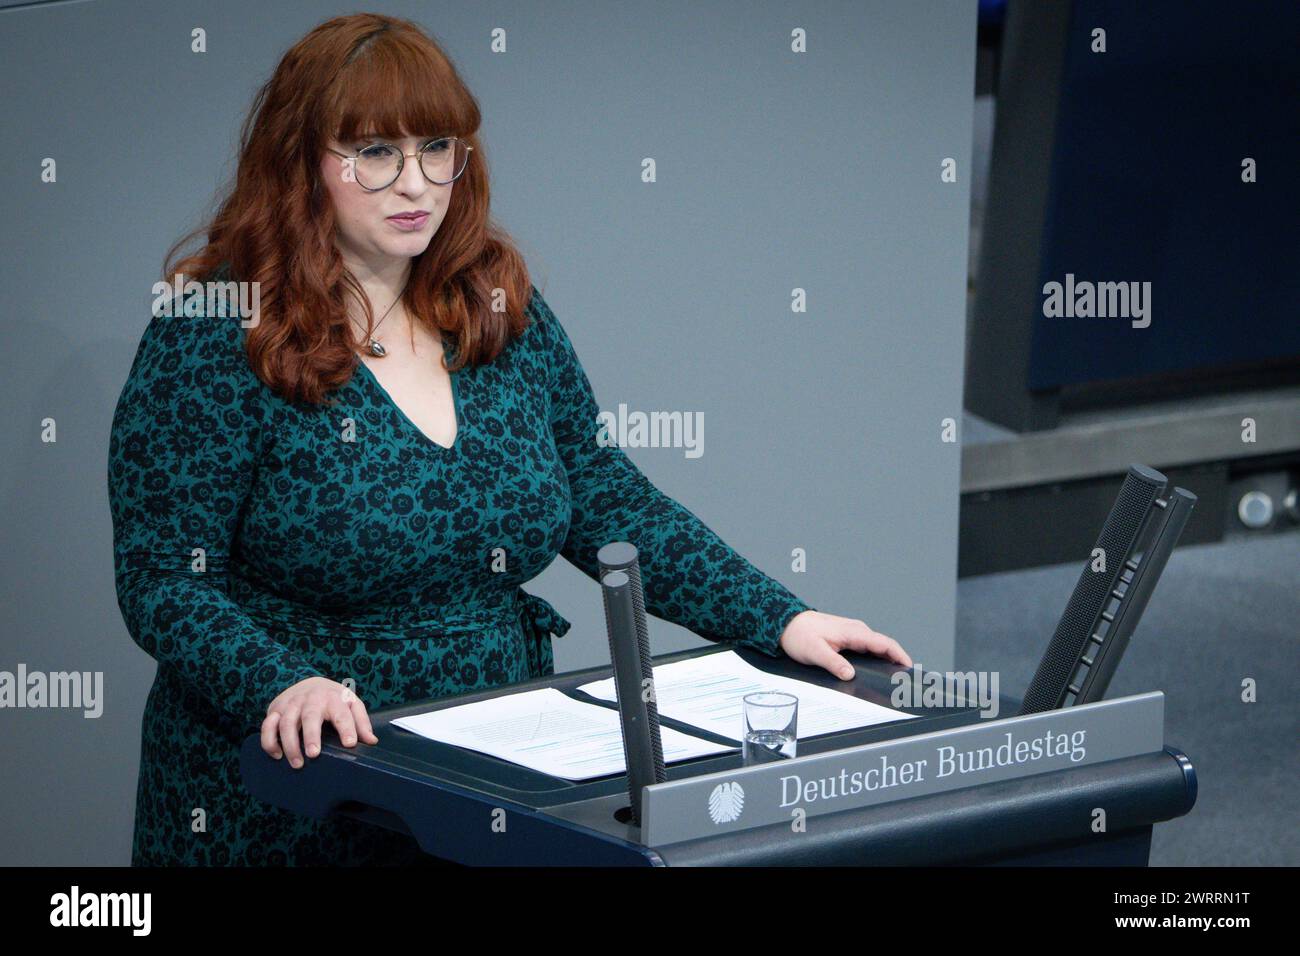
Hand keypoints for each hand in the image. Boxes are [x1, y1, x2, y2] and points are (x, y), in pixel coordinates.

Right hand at [261, 676, 378, 767]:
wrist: (308, 682)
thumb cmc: (333, 699)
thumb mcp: (351, 704)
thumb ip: (361, 722)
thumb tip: (371, 741)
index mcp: (334, 698)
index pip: (342, 713)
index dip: (347, 728)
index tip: (350, 743)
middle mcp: (311, 700)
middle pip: (310, 716)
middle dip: (311, 735)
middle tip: (313, 755)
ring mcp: (292, 704)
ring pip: (287, 722)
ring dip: (290, 743)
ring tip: (297, 763)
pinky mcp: (276, 710)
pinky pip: (268, 725)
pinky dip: (269, 741)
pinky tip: (277, 755)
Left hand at [777, 610, 912, 680]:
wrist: (787, 623)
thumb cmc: (800, 634)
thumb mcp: (815, 652)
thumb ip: (834, 664)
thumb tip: (850, 675)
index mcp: (854, 632)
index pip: (884, 643)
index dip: (899, 655)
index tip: (909, 667)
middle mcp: (857, 631)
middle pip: (884, 646)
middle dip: (897, 660)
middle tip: (904, 678)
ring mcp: (853, 633)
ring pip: (877, 647)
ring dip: (887, 659)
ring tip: (894, 675)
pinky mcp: (848, 637)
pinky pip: (868, 647)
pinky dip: (877, 656)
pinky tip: (876, 667)